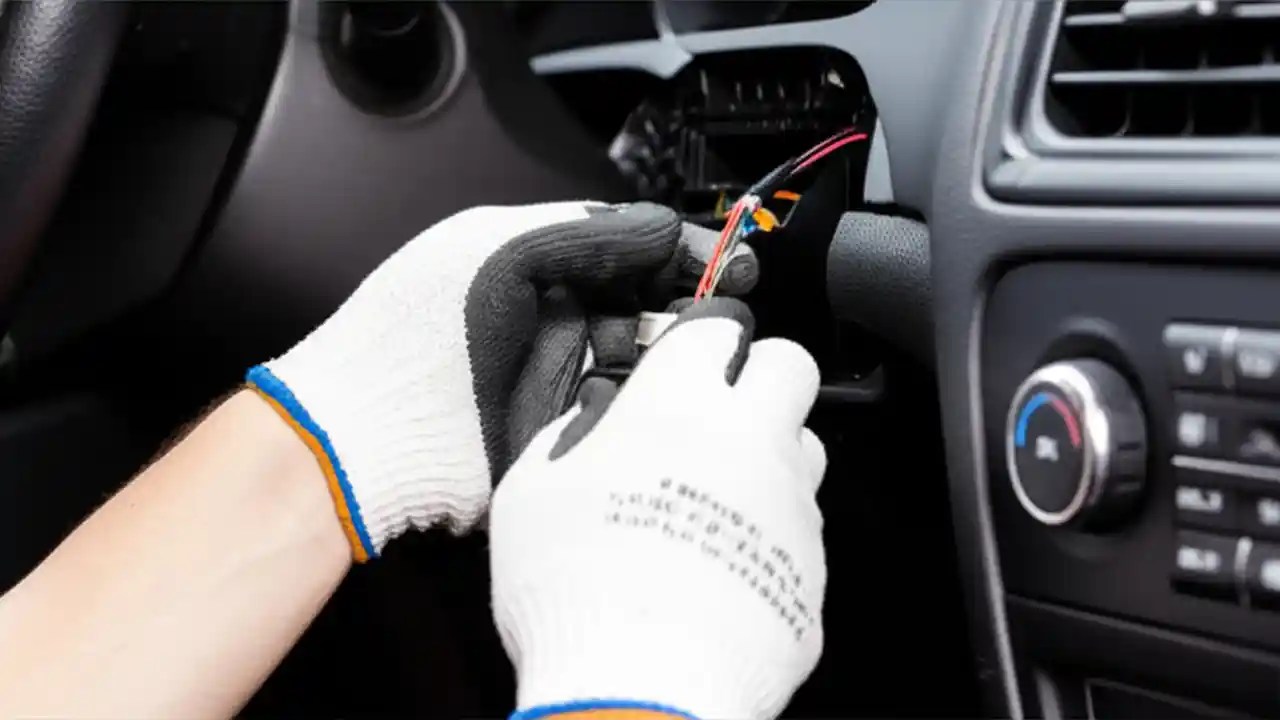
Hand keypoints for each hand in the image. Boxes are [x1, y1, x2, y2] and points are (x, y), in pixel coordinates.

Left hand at [247, 201, 681, 560]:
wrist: (361, 441)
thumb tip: (664, 227)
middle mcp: (553, 317)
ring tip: (672, 359)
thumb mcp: (504, 256)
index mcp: (536, 263)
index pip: (630, 246)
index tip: (729, 265)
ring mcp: (557, 378)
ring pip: (643, 361)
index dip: (683, 253)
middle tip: (721, 315)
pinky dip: (635, 405)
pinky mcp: (560, 435)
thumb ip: (589, 235)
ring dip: (664, 359)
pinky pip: (621, 414)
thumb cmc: (412, 337)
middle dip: (688, 307)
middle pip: (649, 303)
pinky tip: (630, 400)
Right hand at [490, 299, 827, 719]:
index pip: (719, 325)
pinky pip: (802, 529)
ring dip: (769, 454)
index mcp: (678, 406)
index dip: (703, 335)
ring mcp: (790, 506)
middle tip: (720, 407)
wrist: (636, 689)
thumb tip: (596, 423)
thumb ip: (573, 436)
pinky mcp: (811, 569)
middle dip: (760, 374)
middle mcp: (749, 442)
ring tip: (716, 494)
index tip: (689, 353)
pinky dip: (770, 533)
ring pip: (805, 447)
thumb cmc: (573, 588)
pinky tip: (724, 564)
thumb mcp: (533, 490)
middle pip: (791, 366)